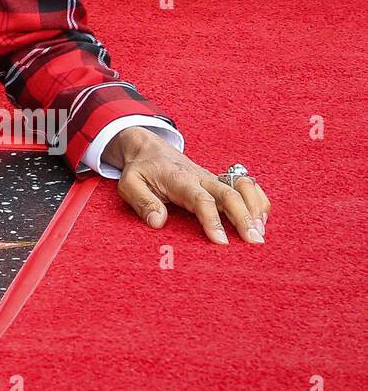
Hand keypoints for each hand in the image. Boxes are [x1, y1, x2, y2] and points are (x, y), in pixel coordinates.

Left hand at [103, 126, 270, 244]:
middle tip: (255, 242)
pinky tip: (262, 220)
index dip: (212, 220)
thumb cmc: (140, 170)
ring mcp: (212, 178)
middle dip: (244, 217)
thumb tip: (158, 222)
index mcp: (179, 179)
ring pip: (242, 187)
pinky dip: (258, 200)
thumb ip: (142, 201)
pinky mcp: (219, 181)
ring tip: (261, 233)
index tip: (221, 242)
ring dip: (255, 207)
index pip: (200, 199)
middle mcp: (200, 177)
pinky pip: (245, 187)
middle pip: (229, 194)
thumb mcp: (129, 183)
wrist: (148, 149)